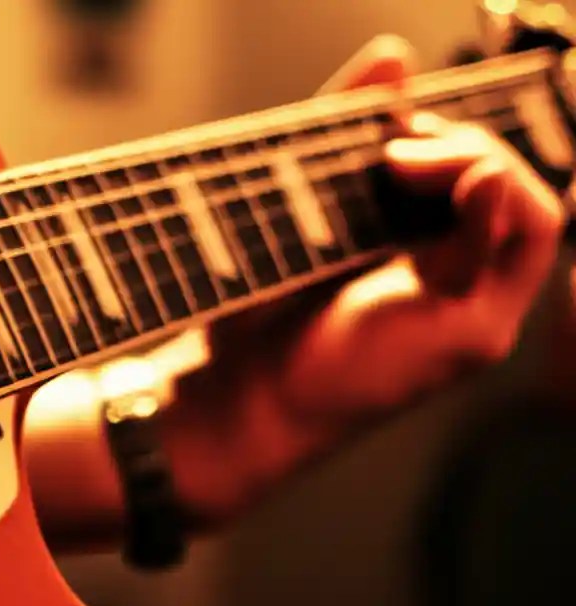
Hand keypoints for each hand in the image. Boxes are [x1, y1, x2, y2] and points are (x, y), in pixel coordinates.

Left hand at [156, 35, 563, 524]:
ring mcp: (478, 312)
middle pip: (512, 184)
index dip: (454, 134)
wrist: (231, 396)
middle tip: (392, 145)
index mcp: (429, 256)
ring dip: (474, 162)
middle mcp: (465, 283)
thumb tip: (394, 56)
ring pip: (529, 207)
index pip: (484, 175)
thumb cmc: (258, 314)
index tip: (394, 124)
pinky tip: (452, 176)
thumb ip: (346, 135)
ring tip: (399, 163)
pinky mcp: (473, 333)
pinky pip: (519, 245)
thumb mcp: (305, 210)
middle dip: (461, 142)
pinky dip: (493, 198)